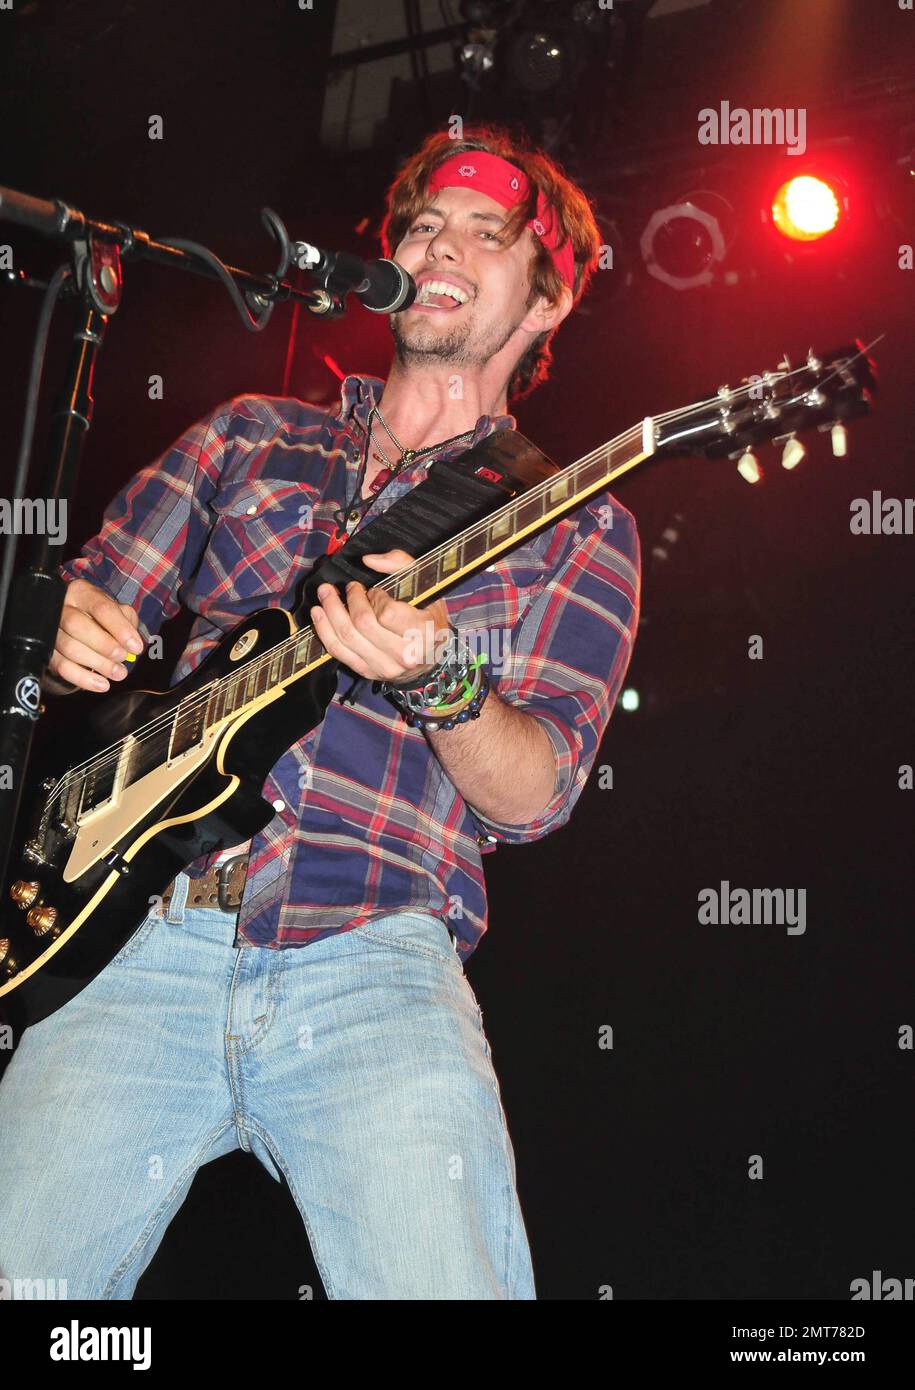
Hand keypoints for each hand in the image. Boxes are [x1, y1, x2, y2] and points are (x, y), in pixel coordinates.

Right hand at [46, 578, 144, 693]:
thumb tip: (132, 644)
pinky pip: (61, 666)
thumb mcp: (117, 611)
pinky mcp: (46, 651)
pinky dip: (83, 678)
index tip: (136, 647)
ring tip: (118, 673)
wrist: (75, 622)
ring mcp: (50, 629)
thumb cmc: (100, 616)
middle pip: (77, 625)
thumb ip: (127, 622)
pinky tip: (102, 684)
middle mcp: (61, 607)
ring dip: (97, 664)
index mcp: (82, 593)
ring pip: (69, 647)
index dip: (120, 629)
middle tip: (122, 658)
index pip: (101, 607)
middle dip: (104, 645)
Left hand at [309, 549, 449, 684]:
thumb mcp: (424, 586)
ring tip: (325, 594)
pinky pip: (338, 652)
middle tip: (348, 586)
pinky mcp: (367, 671)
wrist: (430, 654)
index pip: (387, 614)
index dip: (375, 597)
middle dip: (349, 600)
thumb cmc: (428, 615)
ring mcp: (385, 666)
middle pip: (362, 624)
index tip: (375, 590)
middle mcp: (405, 655)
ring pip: (346, 637)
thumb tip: (368, 560)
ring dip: (331, 611)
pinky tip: (318, 614)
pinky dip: (324, 631)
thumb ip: (401, 563)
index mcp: (423, 632)